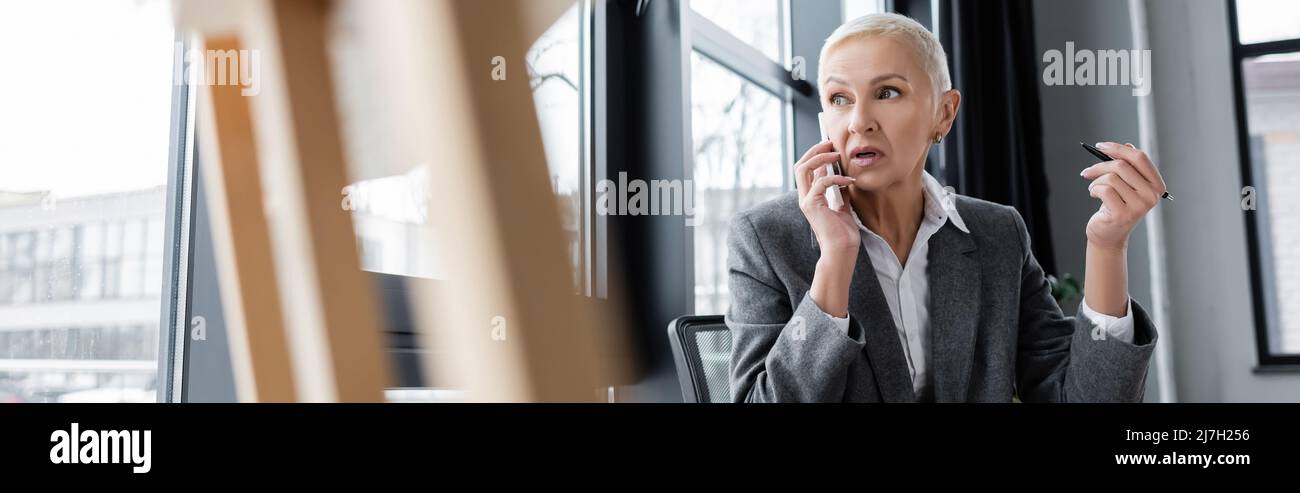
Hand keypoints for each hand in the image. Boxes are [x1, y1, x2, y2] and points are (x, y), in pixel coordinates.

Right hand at [795, 140, 858, 255]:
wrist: (842, 250)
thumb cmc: (843, 233)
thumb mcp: (842, 206)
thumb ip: (838, 191)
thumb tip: (841, 177)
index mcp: (810, 197)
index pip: (806, 169)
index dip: (816, 155)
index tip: (830, 146)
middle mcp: (804, 197)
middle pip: (800, 165)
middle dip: (814, 151)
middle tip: (830, 143)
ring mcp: (806, 201)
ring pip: (803, 169)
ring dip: (820, 158)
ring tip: (837, 155)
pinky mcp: (811, 205)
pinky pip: (821, 182)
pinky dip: (836, 178)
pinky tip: (849, 181)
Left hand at [1080, 142, 1167, 251]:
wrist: (1108, 234)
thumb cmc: (1116, 205)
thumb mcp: (1124, 184)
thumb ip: (1129, 166)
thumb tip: (1128, 145)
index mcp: (1157, 185)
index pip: (1140, 158)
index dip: (1118, 148)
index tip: (1100, 146)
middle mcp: (1152, 196)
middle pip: (1122, 166)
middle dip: (1100, 166)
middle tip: (1087, 171)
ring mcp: (1139, 206)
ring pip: (1111, 178)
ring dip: (1096, 181)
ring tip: (1093, 189)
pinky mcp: (1122, 214)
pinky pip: (1104, 190)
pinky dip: (1094, 190)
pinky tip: (1094, 195)